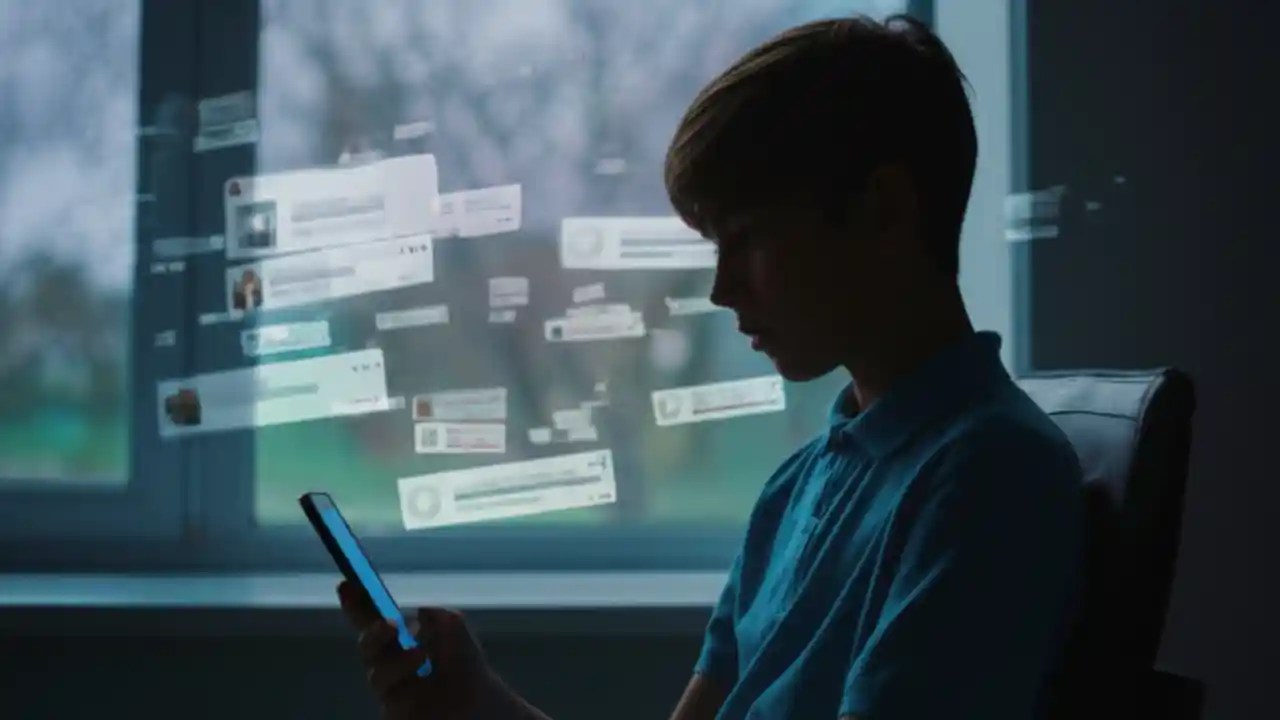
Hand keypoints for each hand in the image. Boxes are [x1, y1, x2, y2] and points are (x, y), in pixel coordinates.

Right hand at [337, 581, 511, 719]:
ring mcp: (390, 690)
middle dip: (373, 634)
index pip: (370, 620)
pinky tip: (422, 679)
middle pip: (367, 648)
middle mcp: (388, 663)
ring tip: (420, 654)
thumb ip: (436, 616)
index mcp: (398, 638)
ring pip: (377, 676)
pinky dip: (406, 687)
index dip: (356, 604)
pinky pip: (391, 701)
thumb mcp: (455, 628)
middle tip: (391, 624)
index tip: (346, 585)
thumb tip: (418, 613)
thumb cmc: (463, 661)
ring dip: (397, 662)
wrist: (480, 699)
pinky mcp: (395, 712)